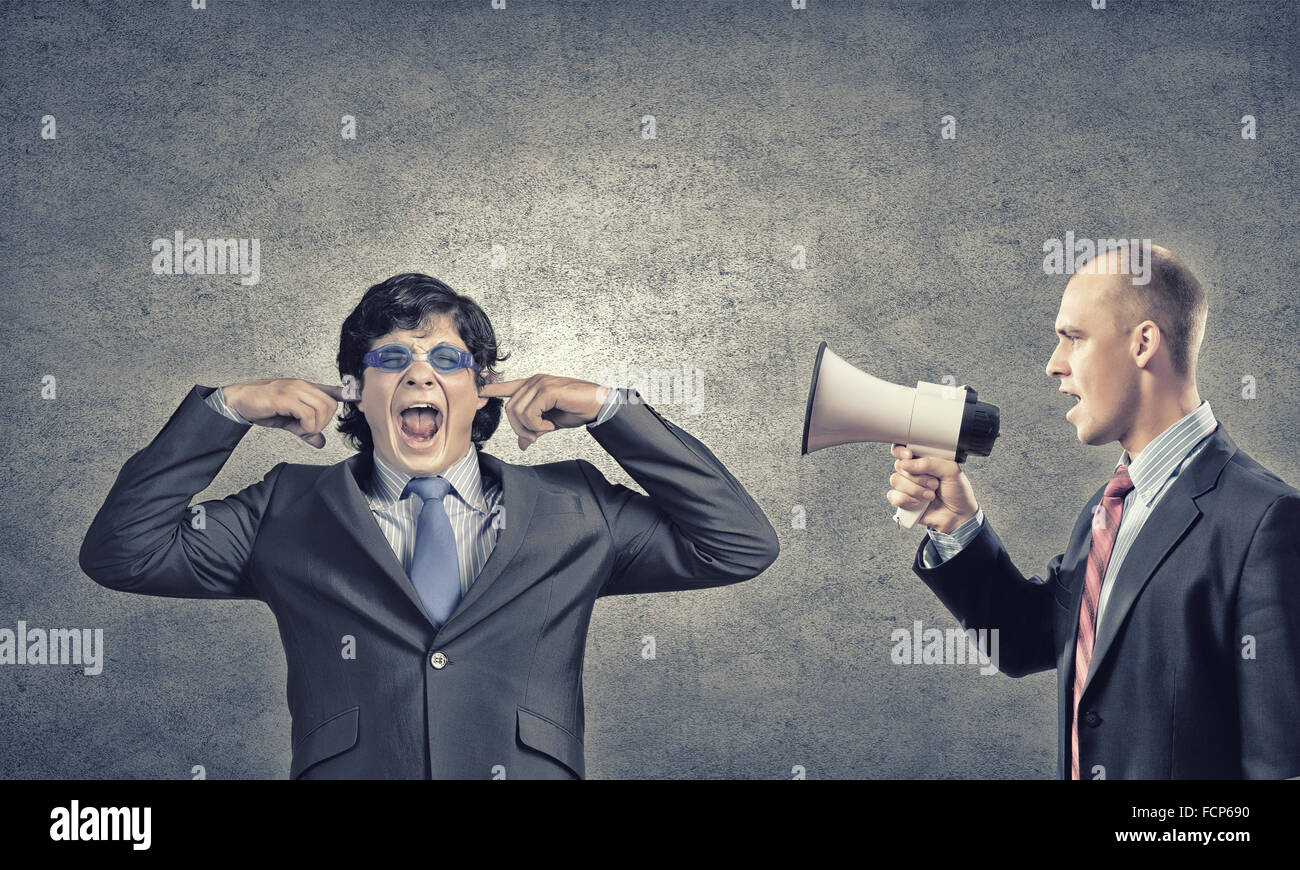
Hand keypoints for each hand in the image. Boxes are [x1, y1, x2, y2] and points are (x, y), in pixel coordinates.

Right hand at [221, 378, 345, 448]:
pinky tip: (297, 427)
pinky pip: (307, 413)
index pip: (333, 389)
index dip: (349, 394)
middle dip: (324, 423)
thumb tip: (321, 443)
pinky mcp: (284, 397)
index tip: (359, 400)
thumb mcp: (290, 421)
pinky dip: (306, 425)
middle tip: (308, 429)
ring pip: (322, 409)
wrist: (239, 401)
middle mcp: (303, 385)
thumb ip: (306, 430)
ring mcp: (294, 389)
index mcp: (306, 388)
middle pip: (330, 405)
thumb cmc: (264, 407)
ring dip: (315, 425)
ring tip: (301, 429)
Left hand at [478, 375, 608, 450]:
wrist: (597, 405)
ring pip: (517, 412)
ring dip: (529, 427)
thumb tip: (522, 444)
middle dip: (519, 428)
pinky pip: (530, 413)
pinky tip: (550, 425)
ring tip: (545, 429)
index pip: (507, 386)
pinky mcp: (546, 390)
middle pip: (509, 408)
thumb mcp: (550, 423)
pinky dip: (538, 425)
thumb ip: (534, 430)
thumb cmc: (577, 410)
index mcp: (533, 386)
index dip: (492, 389)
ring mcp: (539, 384)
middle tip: (534, 437)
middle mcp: (534, 381)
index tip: (479, 390)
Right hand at [887, 443, 979, 532]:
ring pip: (896, 480)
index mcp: (923, 461)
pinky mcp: (903, 501)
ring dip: (915, 489)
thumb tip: (907, 463)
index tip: (909, 456)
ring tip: (930, 495)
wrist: (959, 516)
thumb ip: (930, 463)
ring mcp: (907, 487)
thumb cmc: (958, 492)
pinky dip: (906, 500)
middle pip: (899, 465)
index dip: (901, 451)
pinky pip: (893, 496)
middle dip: (917, 476)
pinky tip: (918, 503)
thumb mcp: (951, 471)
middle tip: (933, 483)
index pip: (902, 449)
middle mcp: (913, 472)